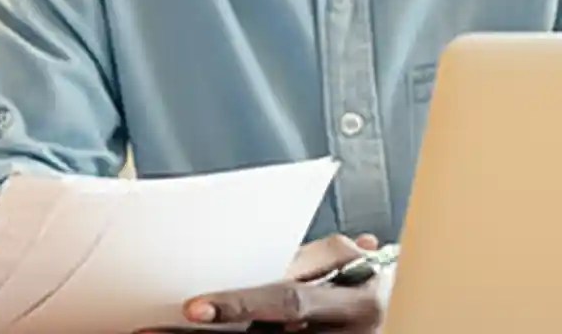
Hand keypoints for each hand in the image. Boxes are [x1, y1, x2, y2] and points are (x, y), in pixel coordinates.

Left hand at [140, 234, 384, 333]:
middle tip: (150, 331)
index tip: (191, 308)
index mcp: (351, 299)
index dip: (237, 305)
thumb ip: (311, 258)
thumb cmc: (378, 281)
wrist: (426, 309)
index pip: (284, 301)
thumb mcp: (353, 265)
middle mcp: (343, 333)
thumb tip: (269, 250)